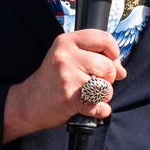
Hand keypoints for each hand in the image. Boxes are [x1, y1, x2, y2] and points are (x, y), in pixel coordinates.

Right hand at [1, 30, 127, 142]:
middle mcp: (66, 56)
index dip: (114, 52)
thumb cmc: (52, 79)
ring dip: (103, 96)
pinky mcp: (69, 98)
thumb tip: (121, 70)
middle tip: (94, 82)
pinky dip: (99, 111)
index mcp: (67, 41)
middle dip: (108, 79)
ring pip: (106, 87)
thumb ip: (94, 56)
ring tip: (88, 95)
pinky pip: (99, 106)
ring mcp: (67, 77)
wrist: (28, 101)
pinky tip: (88, 107)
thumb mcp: (67, 57)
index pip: (104, 39)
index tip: (111, 61)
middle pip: (108, 66)